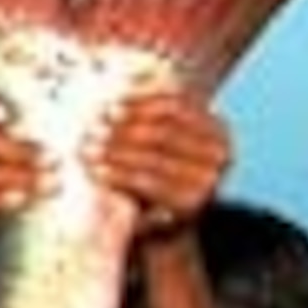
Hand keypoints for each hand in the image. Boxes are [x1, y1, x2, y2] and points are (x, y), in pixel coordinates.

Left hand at [90, 90, 231, 233]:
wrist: (165, 228)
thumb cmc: (154, 176)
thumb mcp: (159, 143)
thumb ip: (149, 115)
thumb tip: (120, 79)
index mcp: (218, 129)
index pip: (175, 107)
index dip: (140, 104)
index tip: (108, 104)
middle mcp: (221, 153)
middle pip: (162, 133)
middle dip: (123, 129)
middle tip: (91, 127)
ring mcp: (210, 180)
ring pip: (153, 158)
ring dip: (116, 151)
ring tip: (86, 148)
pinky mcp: (191, 204)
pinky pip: (149, 183)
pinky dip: (120, 175)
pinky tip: (97, 171)